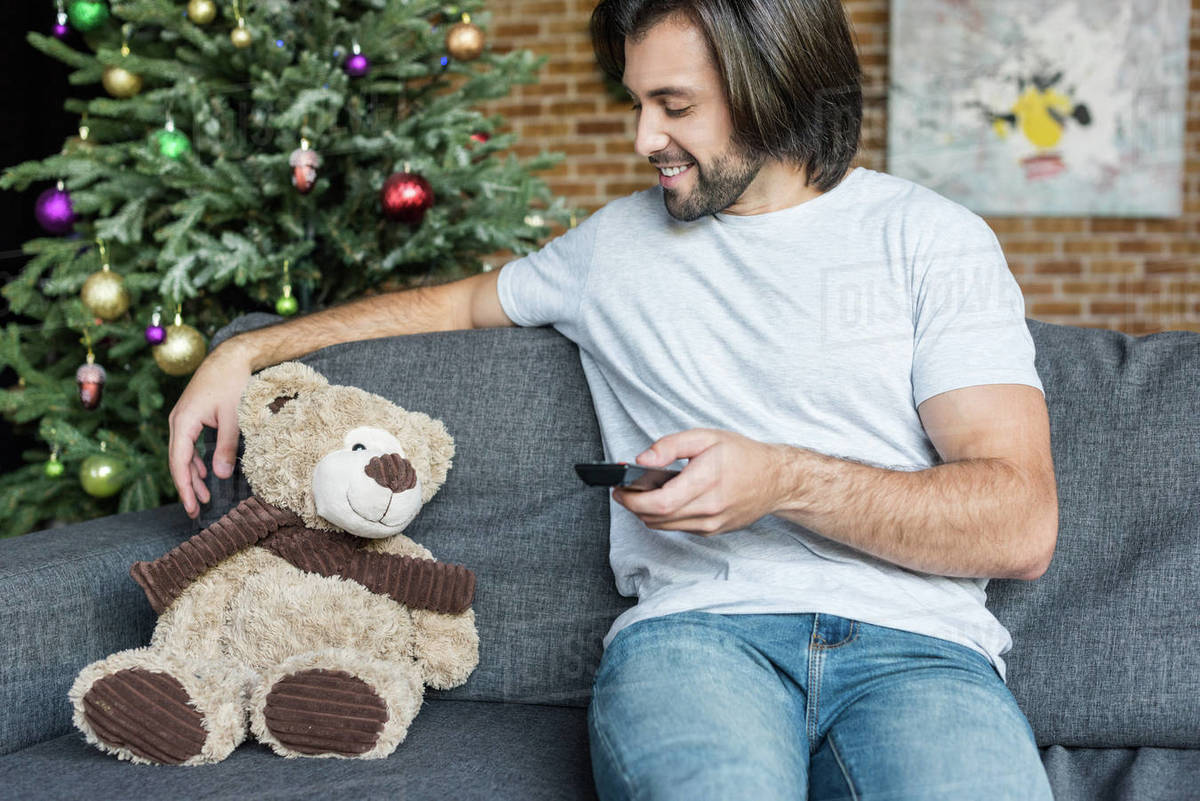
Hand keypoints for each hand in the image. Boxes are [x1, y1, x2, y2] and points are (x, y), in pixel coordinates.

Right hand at [167, 341, 252, 518]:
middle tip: (196, 510)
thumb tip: (220, 476)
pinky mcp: (192, 415)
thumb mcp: (233, 417)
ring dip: (192, 475)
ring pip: (183, 453)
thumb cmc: (233, 383)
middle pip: (177, 461)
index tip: (193, 507)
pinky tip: (203, 472)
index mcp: (184, 421)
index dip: (185, 487)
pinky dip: (195, 460)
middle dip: (187, 486)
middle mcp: (178, 421)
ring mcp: (183, 418)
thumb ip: (225, 447)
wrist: (231, 356)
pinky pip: (188, 444)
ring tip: (203, 497)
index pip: (179, 462)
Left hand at [612, 428, 792, 535]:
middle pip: (656, 518)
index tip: (619, 489)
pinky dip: (666, 516)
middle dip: (634, 506)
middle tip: (626, 490)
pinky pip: (679, 527)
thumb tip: (641, 460)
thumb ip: (670, 446)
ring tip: (646, 492)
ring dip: (648, 512)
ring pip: (665, 526)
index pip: (658, 503)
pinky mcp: (712, 531)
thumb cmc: (743, 456)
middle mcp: (708, 509)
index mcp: (705, 481)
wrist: (776, 480)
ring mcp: (711, 524)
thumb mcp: (705, 437)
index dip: (631, 500)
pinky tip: (669, 499)